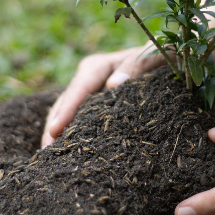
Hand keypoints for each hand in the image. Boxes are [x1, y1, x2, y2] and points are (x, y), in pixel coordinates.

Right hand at [41, 45, 163, 146]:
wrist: (169, 58)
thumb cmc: (163, 55)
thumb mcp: (154, 54)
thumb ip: (137, 65)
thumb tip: (114, 85)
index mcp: (97, 67)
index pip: (77, 90)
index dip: (65, 110)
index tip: (54, 131)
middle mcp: (88, 80)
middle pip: (64, 104)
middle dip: (53, 128)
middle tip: (45, 154)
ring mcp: (90, 95)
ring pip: (67, 115)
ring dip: (58, 135)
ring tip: (50, 159)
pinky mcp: (96, 107)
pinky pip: (80, 122)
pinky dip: (72, 136)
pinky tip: (69, 155)